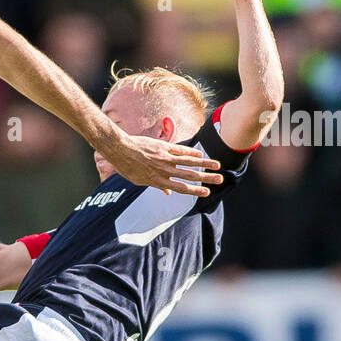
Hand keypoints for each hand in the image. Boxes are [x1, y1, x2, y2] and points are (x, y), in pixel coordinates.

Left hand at [107, 130, 221, 196]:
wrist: (120, 149)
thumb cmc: (127, 167)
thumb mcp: (139, 180)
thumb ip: (155, 186)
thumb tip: (167, 193)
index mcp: (158, 181)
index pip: (181, 188)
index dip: (195, 191)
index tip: (207, 192)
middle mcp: (164, 170)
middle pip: (189, 175)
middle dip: (206, 178)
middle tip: (219, 180)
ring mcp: (165, 158)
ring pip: (188, 162)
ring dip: (204, 164)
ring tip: (217, 166)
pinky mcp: (164, 147)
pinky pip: (180, 150)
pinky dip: (191, 153)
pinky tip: (200, 155)